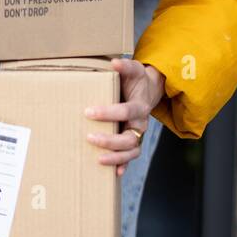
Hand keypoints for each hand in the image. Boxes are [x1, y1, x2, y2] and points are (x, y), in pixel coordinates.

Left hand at [85, 59, 165, 176]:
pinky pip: (131, 157)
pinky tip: (115, 173)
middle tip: (89, 137)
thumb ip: (125, 66)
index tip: (88, 112)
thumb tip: (114, 62)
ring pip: (131, 151)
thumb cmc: (136, 80)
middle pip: (130, 137)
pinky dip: (124, 165)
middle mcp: (141, 123)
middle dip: (110, 140)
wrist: (148, 90)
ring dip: (116, 157)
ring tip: (98, 159)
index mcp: (140, 105)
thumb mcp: (133, 70)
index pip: (126, 111)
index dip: (108, 113)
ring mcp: (138, 134)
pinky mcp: (133, 142)